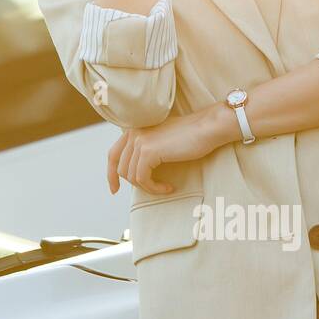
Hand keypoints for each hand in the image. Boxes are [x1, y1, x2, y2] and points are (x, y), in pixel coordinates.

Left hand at [106, 104, 231, 194]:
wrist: (207, 128)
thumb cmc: (190, 137)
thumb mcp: (161, 141)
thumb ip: (145, 151)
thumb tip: (132, 175)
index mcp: (133, 129)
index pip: (113, 154)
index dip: (111, 174)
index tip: (115, 190)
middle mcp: (132, 133)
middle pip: (120, 168)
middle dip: (135, 184)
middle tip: (153, 190)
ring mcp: (139, 141)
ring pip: (131, 176)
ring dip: (148, 187)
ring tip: (164, 186)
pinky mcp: (148, 151)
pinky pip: (142, 179)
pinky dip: (154, 188)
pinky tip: (168, 187)